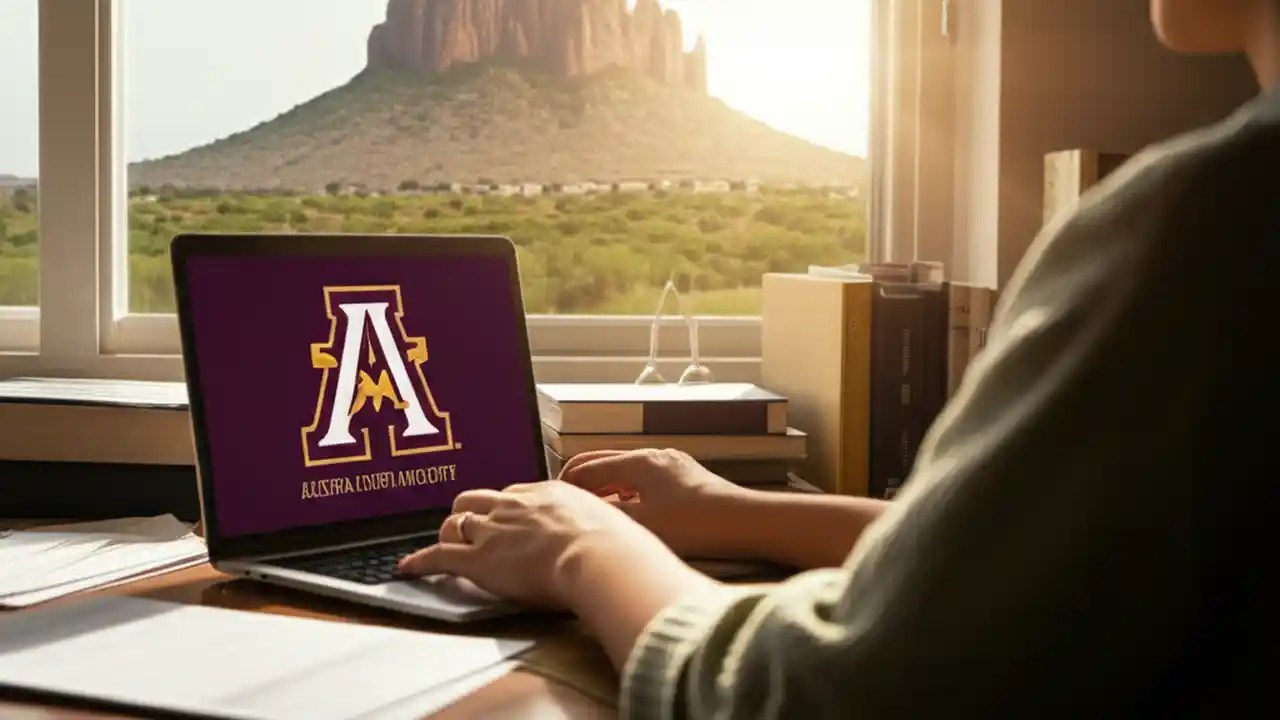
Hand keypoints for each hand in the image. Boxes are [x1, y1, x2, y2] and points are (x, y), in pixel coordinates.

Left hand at [397, 480, 687, 609]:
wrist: (600, 556)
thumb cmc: (616, 547)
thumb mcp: (613, 525)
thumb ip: (603, 529)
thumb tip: (620, 544)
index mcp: (548, 492)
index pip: (515, 494)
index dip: (506, 509)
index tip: (508, 519)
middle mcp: (516, 504)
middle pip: (477, 499)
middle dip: (469, 513)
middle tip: (469, 530)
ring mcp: (494, 530)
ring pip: (456, 523)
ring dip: (449, 536)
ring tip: (445, 548)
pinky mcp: (478, 558)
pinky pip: (439, 556)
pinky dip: (420, 561)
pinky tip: (408, 568)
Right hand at [559, 449, 753, 558]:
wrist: (742, 520)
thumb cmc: (693, 524)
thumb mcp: (642, 525)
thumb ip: (607, 518)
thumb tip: (582, 515)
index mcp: (637, 462)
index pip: (588, 467)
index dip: (565, 484)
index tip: (549, 500)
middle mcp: (652, 455)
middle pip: (604, 462)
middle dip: (581, 479)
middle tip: (562, 499)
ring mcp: (670, 463)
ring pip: (625, 469)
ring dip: (604, 485)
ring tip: (590, 506)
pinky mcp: (684, 476)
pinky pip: (644, 478)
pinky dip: (626, 489)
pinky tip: (628, 508)